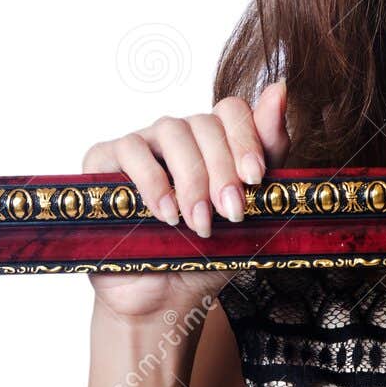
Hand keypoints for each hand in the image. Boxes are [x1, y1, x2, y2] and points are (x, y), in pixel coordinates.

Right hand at [82, 80, 289, 322]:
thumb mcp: (251, 209)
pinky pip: (129, 150)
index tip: (256, 178)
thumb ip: (269, 152)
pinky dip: (152, 181)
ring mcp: (141, 145)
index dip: (246, 137)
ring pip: (171, 130)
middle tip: (231, 212)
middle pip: (204, 123)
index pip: (231, 110)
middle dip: (223, 170)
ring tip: (198, 221)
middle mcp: (178, 136)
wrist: (165, 298)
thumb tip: (280, 88)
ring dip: (191, 178)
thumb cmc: (208, 252)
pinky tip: (167, 213)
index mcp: (212, 140)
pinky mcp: (105, 162)